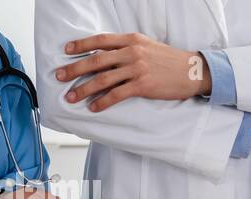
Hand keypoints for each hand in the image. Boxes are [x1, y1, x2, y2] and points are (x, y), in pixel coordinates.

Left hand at [55, 33, 209, 111]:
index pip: (100, 40)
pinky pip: (117, 94)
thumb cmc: (168, 60)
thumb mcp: (147, 46)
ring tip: (70, 97)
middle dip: (74, 68)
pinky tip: (93, 107)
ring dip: (83, 89)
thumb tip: (104, 55)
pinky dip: (103, 101)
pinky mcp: (143, 85)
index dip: (81, 45)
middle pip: (96, 60)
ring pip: (103, 79)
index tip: (66, 50)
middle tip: (59, 76)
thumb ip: (126, 48)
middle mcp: (132, 52)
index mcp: (131, 39)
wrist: (192, 70)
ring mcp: (137, 68)